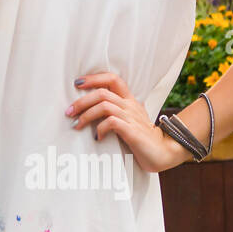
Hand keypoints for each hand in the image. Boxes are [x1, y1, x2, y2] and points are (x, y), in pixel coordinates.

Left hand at [65, 71, 179, 172]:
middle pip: (102, 92)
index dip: (94, 78)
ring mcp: (132, 118)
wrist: (164, 153)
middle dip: (81, 101)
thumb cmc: (141, 138)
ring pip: (104, 105)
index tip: (77, 83)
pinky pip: (111, 122)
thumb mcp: (128, 120)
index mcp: (129, 100)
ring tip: (77, 125)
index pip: (113, 79)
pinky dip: (100, 128)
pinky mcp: (133, 131)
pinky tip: (97, 137)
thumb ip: (113, 113)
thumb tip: (86, 111)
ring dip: (86, 115)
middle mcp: (130, 106)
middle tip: (69, 112)